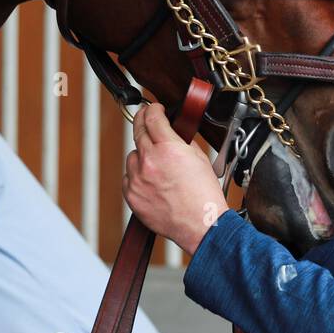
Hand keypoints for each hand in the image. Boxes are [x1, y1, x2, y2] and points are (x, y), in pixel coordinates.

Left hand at [123, 103, 229, 254]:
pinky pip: (129, 177)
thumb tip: (172, 132)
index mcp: (168, 148)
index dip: (152, 108)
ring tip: (156, 165)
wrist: (201, 224)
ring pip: (132, 156)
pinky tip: (151, 181)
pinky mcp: (131, 195)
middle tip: (145, 118)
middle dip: (142, 121)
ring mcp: (138, 179)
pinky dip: (137, 176)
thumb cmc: (204, 195)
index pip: (152, 117)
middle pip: (138, 131)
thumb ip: (181, 141)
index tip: (153, 108)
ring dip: (141, 154)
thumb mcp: (199, 158)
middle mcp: (149, 161)